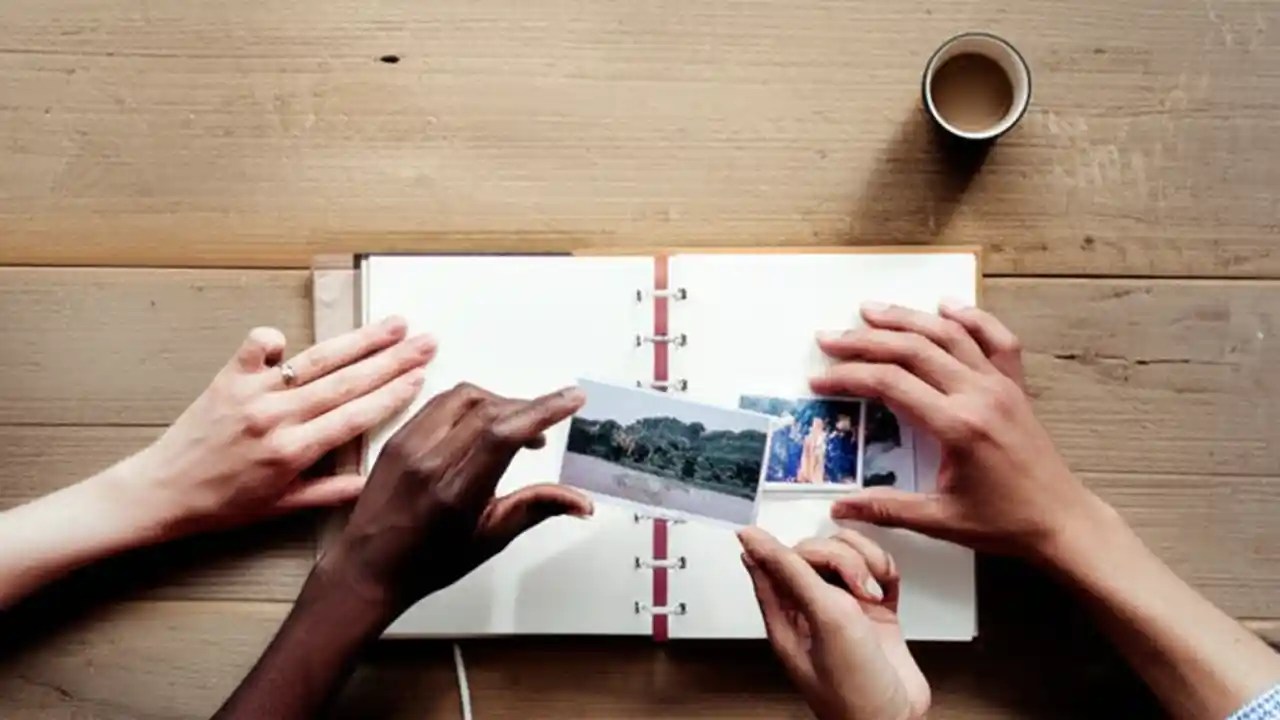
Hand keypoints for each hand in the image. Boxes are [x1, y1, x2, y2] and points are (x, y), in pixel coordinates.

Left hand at [136, 317, 433, 536]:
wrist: (163, 492)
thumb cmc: (222, 504)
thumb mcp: (282, 508)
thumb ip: (330, 492)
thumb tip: (373, 482)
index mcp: (294, 451)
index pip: (357, 416)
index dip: (393, 395)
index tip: (420, 378)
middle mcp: (277, 417)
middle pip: (348, 381)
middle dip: (392, 359)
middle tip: (425, 341)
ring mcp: (253, 393)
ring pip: (317, 361)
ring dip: (359, 341)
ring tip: (392, 325)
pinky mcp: (229, 378)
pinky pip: (259, 347)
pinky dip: (276, 339)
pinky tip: (293, 340)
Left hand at [323, 383, 593, 616]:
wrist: (368, 567)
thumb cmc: (428, 561)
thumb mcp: (490, 539)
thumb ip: (537, 508)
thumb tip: (582, 501)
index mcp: (455, 492)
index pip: (503, 434)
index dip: (542, 410)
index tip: (572, 399)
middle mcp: (428, 461)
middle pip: (488, 408)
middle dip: (527, 407)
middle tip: (547, 423)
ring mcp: (407, 445)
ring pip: (463, 396)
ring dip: (498, 402)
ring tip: (516, 428)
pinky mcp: (396, 437)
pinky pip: (440, 403)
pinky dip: (471, 405)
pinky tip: (483, 426)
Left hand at [739, 527, 928, 719]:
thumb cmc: (853, 689)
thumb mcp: (821, 618)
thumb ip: (790, 571)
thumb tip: (751, 540)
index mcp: (785, 614)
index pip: (772, 564)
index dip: (777, 544)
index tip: (780, 529)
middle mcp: (812, 610)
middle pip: (816, 552)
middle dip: (840, 558)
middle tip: (855, 586)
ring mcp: (846, 610)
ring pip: (848, 556)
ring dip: (865, 563)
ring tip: (872, 591)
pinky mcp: (876, 613)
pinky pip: (877, 571)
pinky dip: (884, 570)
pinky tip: (885, 586)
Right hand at [811, 301, 1113, 560]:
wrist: (1062, 522)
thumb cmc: (1005, 523)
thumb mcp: (940, 520)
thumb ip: (887, 508)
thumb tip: (840, 509)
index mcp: (957, 426)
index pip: (890, 384)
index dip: (849, 376)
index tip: (820, 379)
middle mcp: (979, 395)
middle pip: (913, 349)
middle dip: (865, 340)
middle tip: (830, 339)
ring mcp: (1000, 386)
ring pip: (948, 334)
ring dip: (906, 318)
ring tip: (871, 311)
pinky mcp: (1016, 387)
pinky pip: (996, 339)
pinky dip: (971, 317)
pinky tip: (946, 306)